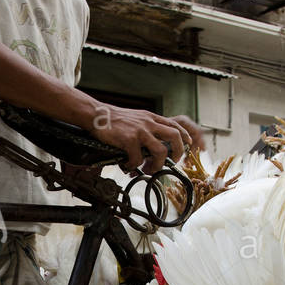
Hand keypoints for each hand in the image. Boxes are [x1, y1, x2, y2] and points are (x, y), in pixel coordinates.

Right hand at [89, 106, 203, 173]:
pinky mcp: (129, 140)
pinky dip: (133, 166)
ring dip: (157, 165)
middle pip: (175, 137)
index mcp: (152, 118)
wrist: (97, 115)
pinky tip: (127, 165)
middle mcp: (149, 123)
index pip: (175, 125)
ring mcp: (140, 131)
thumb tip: (153, 145)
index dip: (184, 137)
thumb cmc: (114, 119)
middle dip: (177, 153)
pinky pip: (138, 158)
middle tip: (170, 163)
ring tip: (148, 170)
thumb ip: (147, 127)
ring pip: (160, 151)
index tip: (186, 145)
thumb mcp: (137, 118)